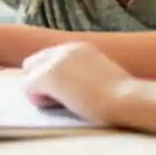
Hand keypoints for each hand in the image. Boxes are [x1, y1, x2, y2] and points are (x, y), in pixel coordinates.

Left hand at [22, 43, 136, 123]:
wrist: (127, 99)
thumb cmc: (123, 97)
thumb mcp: (102, 77)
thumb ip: (84, 75)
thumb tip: (71, 87)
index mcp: (80, 48)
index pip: (50, 57)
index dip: (52, 76)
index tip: (64, 92)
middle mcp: (65, 49)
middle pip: (33, 62)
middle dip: (40, 81)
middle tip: (57, 100)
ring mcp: (55, 61)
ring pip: (29, 75)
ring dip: (40, 91)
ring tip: (61, 104)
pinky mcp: (48, 76)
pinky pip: (28, 88)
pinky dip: (38, 100)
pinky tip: (56, 106)